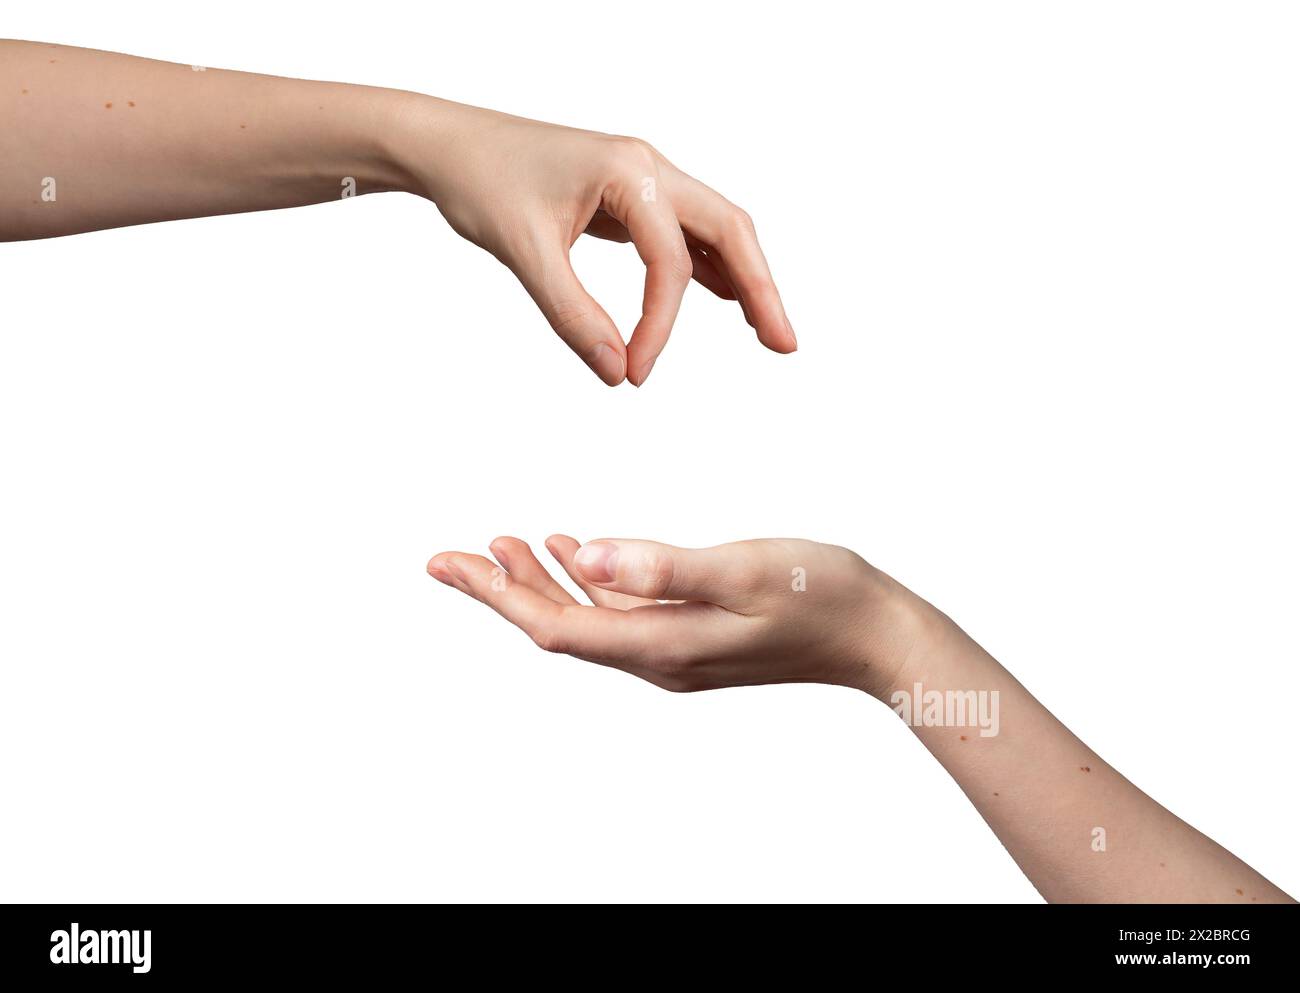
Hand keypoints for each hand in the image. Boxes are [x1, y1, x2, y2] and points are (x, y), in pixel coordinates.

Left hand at [398, 99, 796, 385]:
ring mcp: (642, 179)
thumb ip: (573, 316)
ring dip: (745, 277)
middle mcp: (647, 168)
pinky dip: (708, 267)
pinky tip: (725, 299)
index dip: (660, 326)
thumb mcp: (525, 253)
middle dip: (762, 288)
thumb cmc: (480, 183)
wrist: (447, 145)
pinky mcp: (628, 197)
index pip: (670, 260)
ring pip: (714, 228)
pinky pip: (684, 232)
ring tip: (769, 330)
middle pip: (729, 227)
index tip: (635, 374)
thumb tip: (616, 372)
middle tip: (785, 344)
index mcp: (629, 171)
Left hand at [427, 535, 920, 694]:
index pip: (556, 626)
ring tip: (502, 544)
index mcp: (661, 645)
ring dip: (541, 584)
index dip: (496, 595)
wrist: (878, 635)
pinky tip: (578, 551)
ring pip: (587, 618)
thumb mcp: (745, 571)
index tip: (447, 564)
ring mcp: (676, 650)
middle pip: (559, 626)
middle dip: (501, 591)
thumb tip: (587, 554)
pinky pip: (621, 612)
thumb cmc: (824, 595)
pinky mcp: (693, 636)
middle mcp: (658, 657)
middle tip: (449, 557)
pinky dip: (588, 581)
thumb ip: (664, 565)